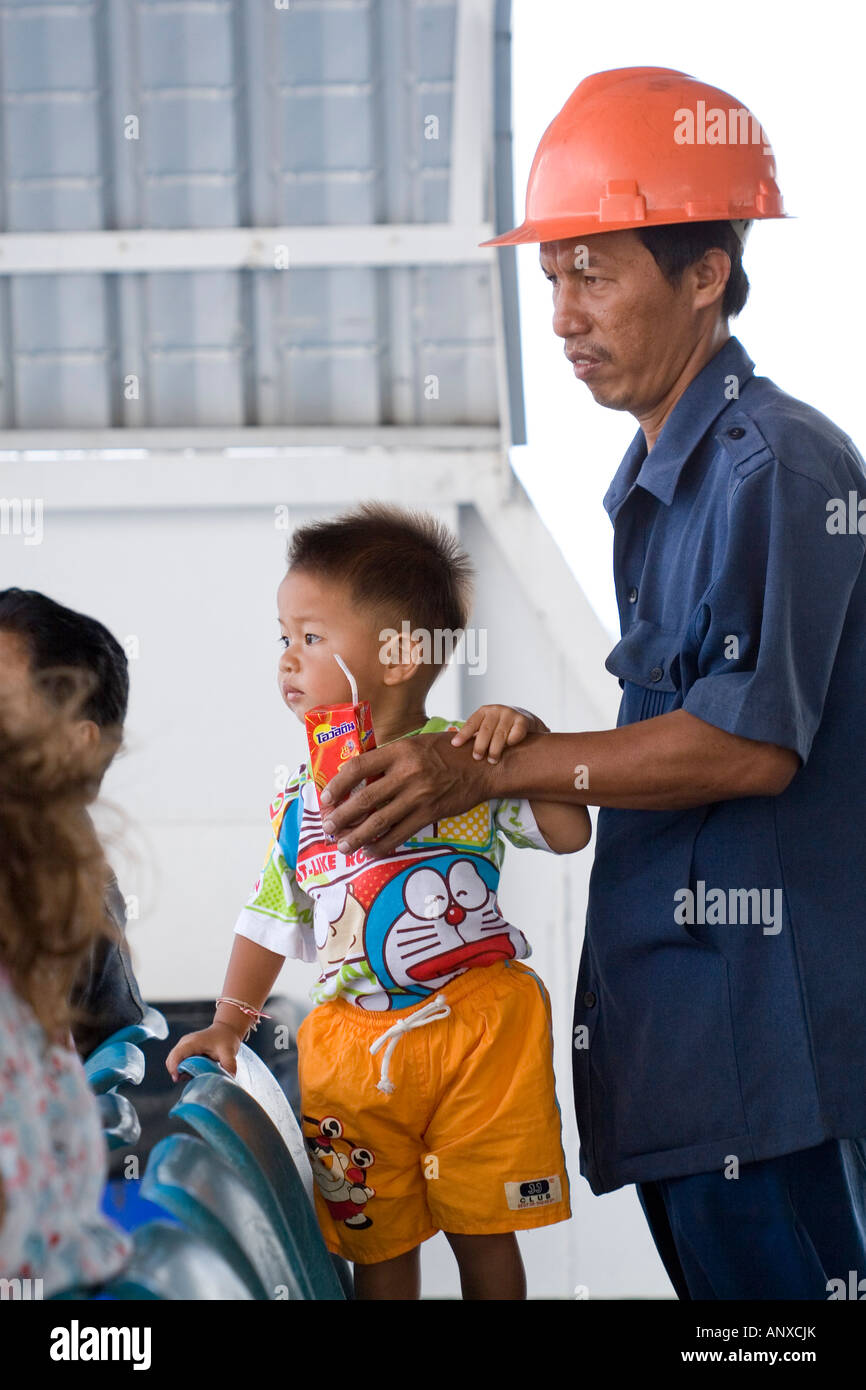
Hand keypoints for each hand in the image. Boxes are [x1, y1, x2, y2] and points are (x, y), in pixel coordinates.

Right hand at [165, 1022, 241, 1082]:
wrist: (226, 1030)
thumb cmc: (226, 1039)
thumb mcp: (229, 1052)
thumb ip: (229, 1065)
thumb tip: (229, 1078)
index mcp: (192, 1042)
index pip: (176, 1055)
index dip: (174, 1068)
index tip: (179, 1079)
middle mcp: (185, 1043)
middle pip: (171, 1060)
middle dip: (176, 1072)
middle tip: (190, 1079)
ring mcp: (184, 1046)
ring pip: (173, 1062)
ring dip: (180, 1072)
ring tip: (195, 1075)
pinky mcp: (185, 1050)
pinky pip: (178, 1062)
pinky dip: (182, 1069)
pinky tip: (194, 1072)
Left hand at [318, 731, 494, 858]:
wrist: (482, 766)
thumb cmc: (447, 752)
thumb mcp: (415, 745)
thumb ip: (390, 759)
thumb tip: (360, 777)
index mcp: (399, 751)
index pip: (359, 767)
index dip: (338, 784)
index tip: (326, 797)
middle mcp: (407, 773)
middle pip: (365, 798)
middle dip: (341, 816)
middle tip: (327, 827)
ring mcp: (419, 795)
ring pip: (379, 821)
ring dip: (357, 836)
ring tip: (343, 846)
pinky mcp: (430, 813)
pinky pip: (400, 834)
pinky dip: (383, 845)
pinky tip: (371, 850)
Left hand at [450, 705, 549, 762]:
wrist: (525, 720)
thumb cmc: (500, 727)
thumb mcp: (487, 725)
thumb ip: (475, 734)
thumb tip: (456, 749)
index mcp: (484, 711)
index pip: (471, 723)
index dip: (463, 734)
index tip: (455, 745)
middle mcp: (496, 710)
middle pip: (485, 729)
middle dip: (480, 745)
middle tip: (477, 758)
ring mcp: (510, 714)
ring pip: (500, 734)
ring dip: (495, 748)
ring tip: (492, 760)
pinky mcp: (523, 720)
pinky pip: (516, 733)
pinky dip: (512, 741)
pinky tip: (509, 747)